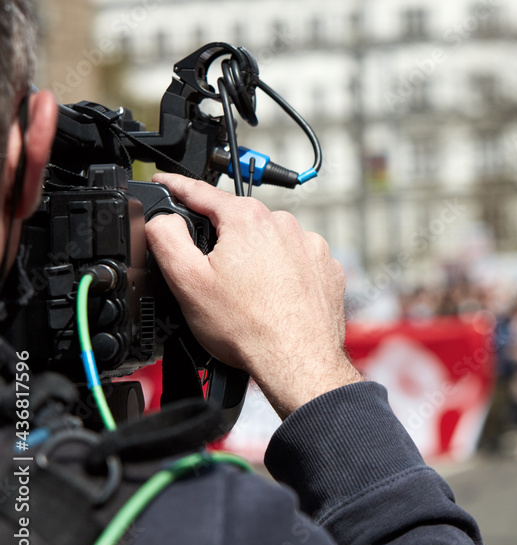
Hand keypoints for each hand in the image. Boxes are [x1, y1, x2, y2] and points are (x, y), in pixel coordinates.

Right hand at [145, 173, 363, 418]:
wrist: (298, 361)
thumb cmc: (248, 328)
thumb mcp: (187, 281)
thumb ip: (166, 238)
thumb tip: (162, 219)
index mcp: (248, 219)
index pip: (201, 192)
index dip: (176, 187)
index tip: (164, 183)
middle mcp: (285, 225)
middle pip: (238, 223)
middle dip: (221, 243)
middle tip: (212, 280)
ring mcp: (310, 247)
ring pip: (269, 244)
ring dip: (254, 262)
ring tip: (246, 299)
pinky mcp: (326, 270)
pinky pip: (296, 263)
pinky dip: (282, 276)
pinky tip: (272, 301)